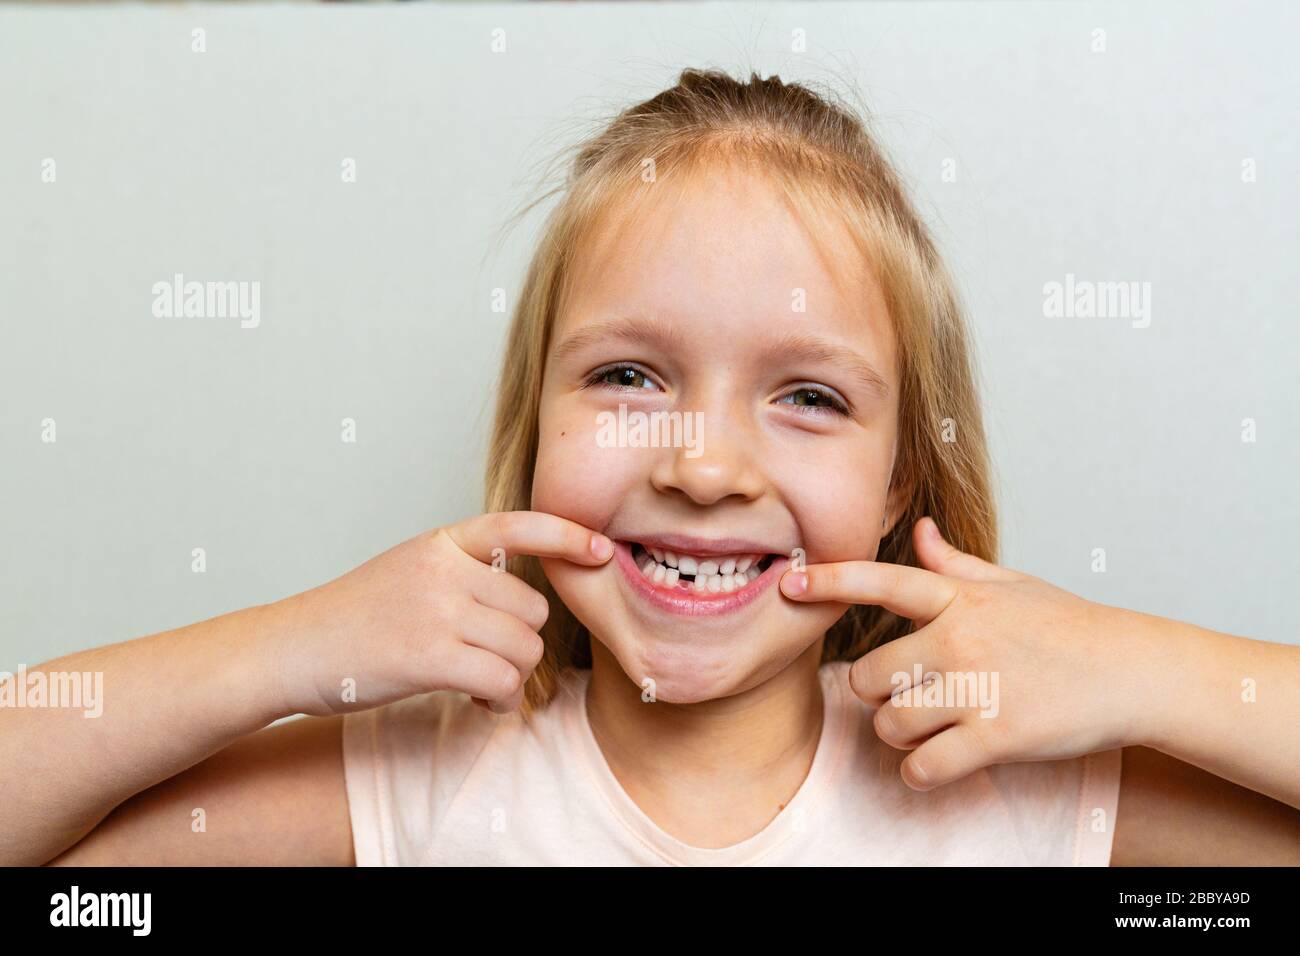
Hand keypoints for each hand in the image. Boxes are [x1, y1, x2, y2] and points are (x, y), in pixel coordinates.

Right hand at [271, 512, 612, 716]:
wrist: (291, 650)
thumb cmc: (354, 618)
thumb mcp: (409, 571)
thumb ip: (463, 573)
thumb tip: (528, 605)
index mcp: (440, 543)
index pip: (517, 526)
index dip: (567, 536)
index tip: (602, 550)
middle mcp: (443, 570)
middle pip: (532, 608)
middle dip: (521, 643)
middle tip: (490, 662)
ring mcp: (436, 610)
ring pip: (524, 647)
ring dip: (512, 676)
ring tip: (479, 683)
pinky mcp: (430, 657)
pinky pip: (502, 681)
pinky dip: (498, 699)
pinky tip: (475, 700)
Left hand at [779, 517, 1156, 789]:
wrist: (1133, 672)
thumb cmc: (1070, 628)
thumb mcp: (1011, 585)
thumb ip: (954, 565)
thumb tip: (919, 531)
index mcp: (959, 599)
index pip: (881, 582)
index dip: (830, 581)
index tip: (789, 581)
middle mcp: (959, 639)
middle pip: (872, 676)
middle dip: (879, 695)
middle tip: (907, 697)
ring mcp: (977, 688)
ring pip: (891, 724)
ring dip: (900, 736)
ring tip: (930, 730)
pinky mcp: (997, 736)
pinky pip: (925, 766)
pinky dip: (921, 773)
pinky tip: (936, 764)